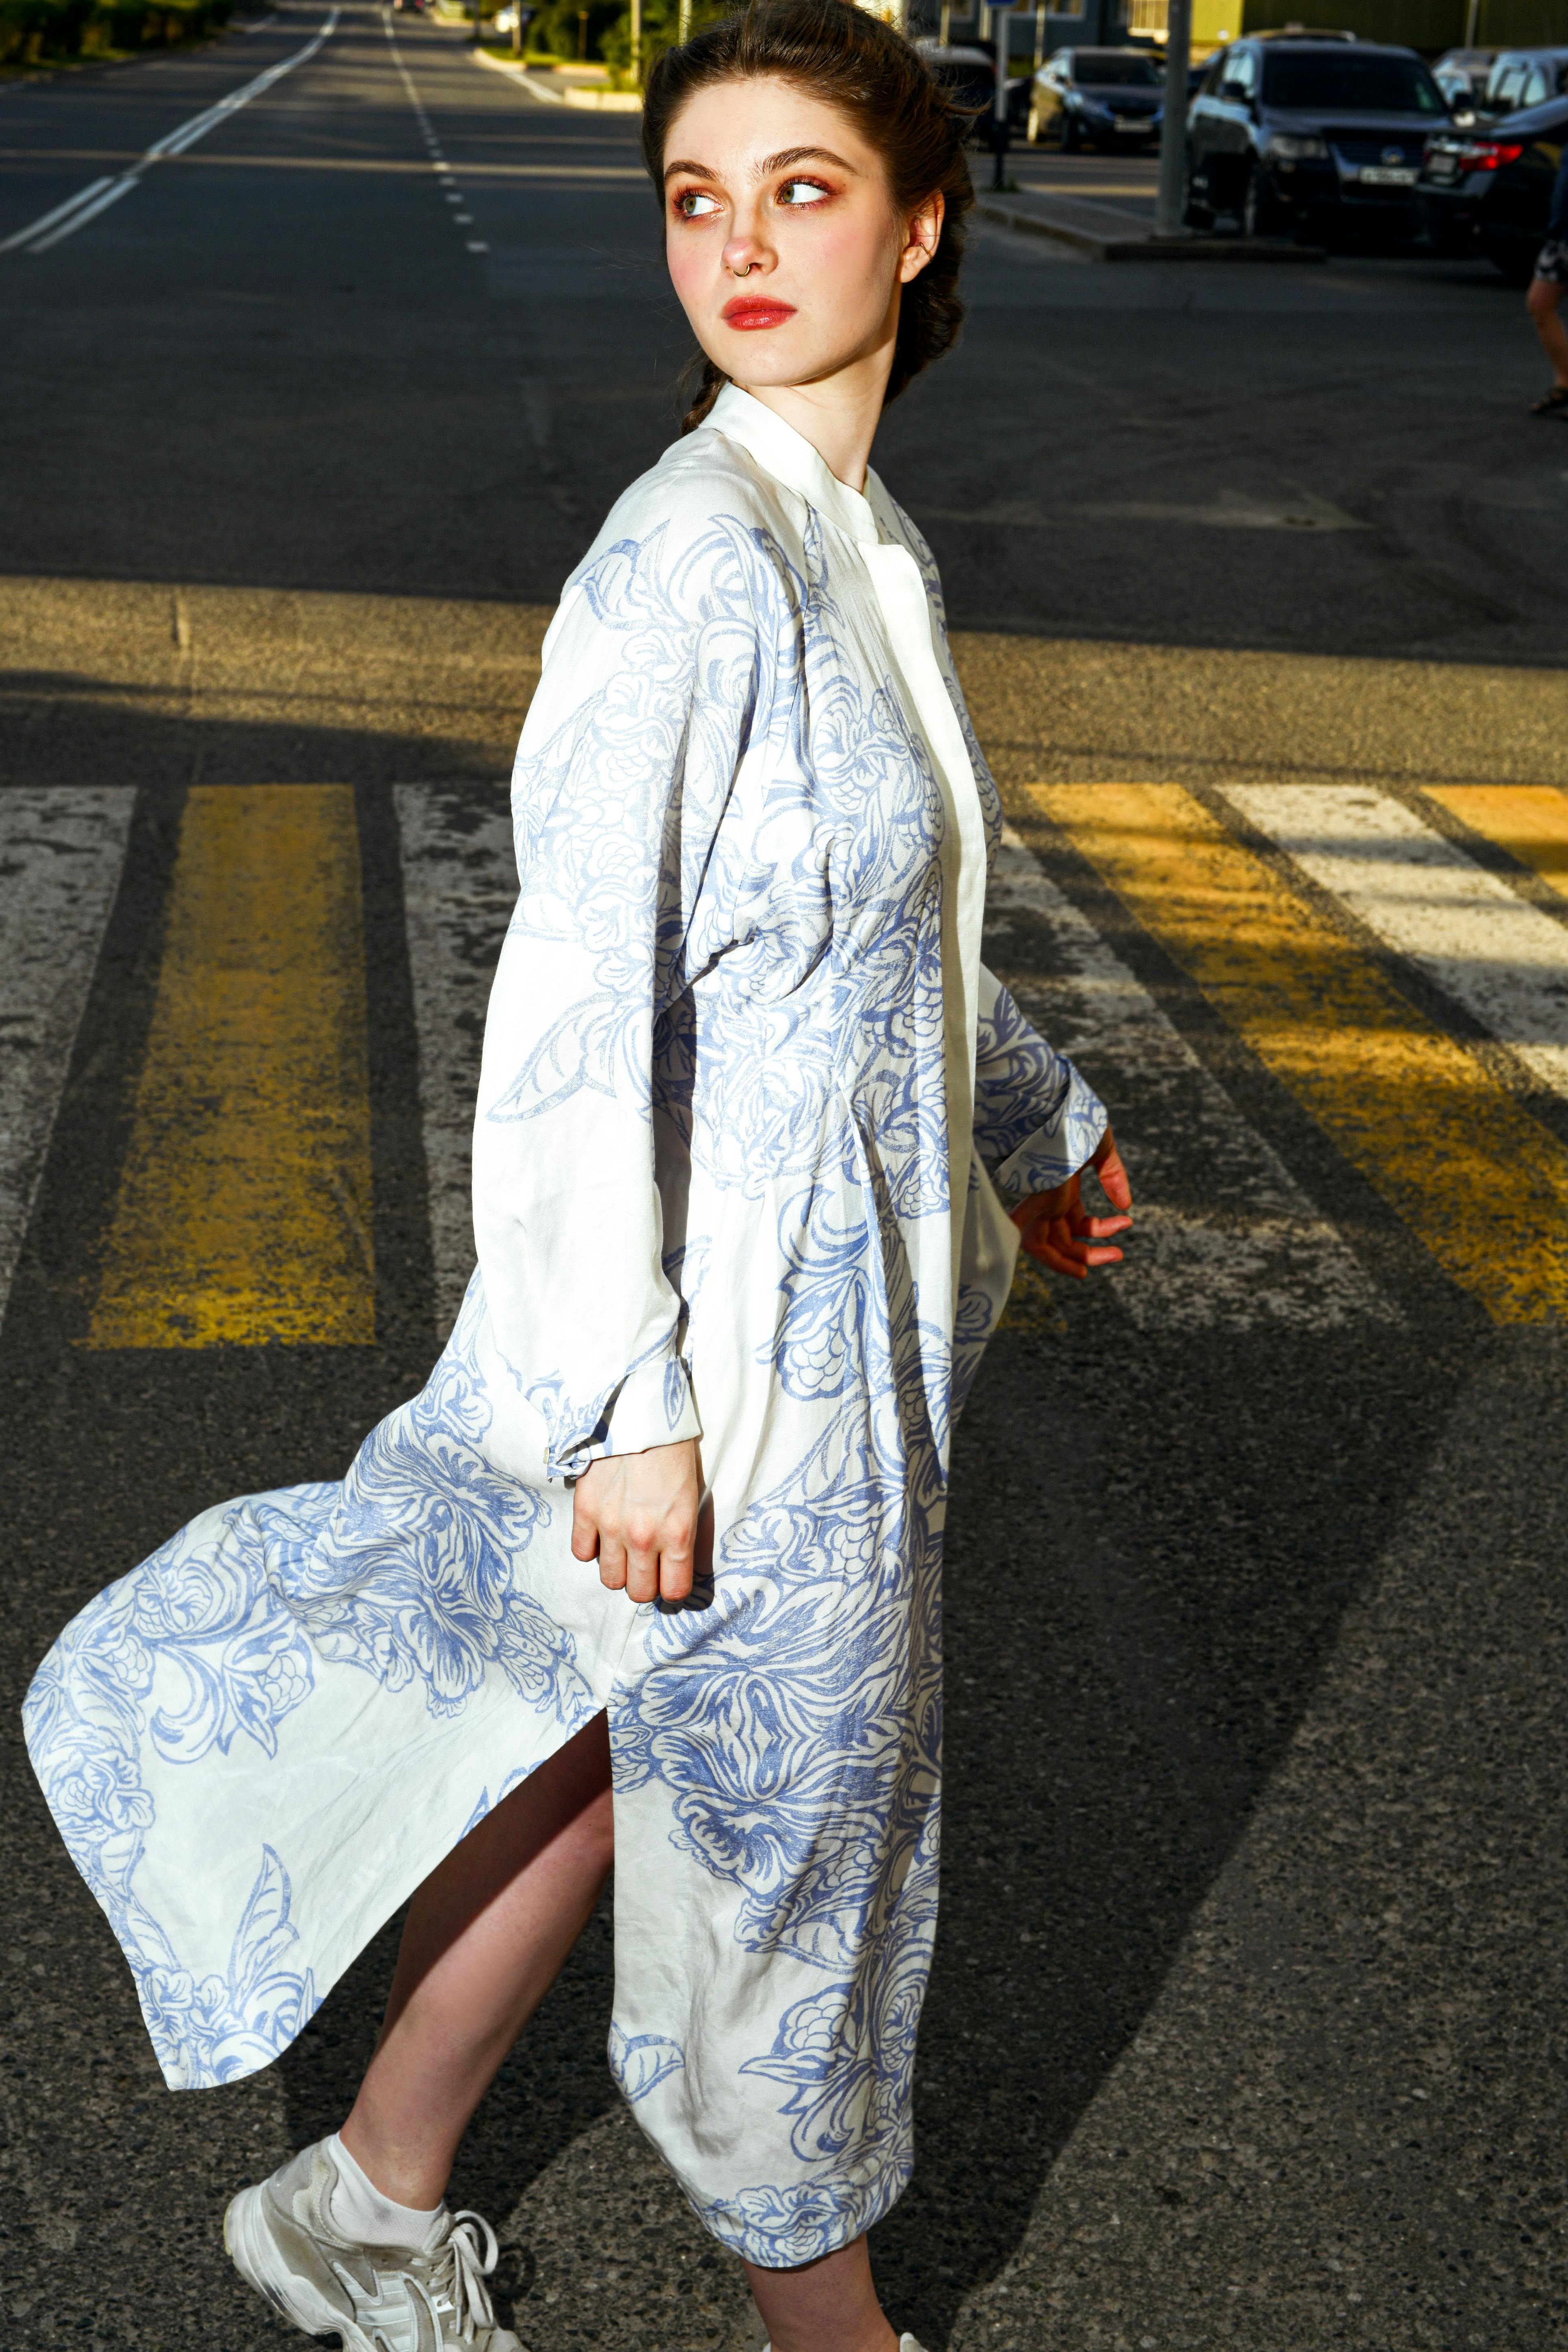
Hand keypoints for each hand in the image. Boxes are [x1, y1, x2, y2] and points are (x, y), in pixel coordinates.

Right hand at [570, 1438, 705, 1604]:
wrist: (640, 1415)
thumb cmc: (673, 1453)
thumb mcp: (696, 1496)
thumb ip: (690, 1537)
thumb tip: (686, 1570)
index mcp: (678, 1532)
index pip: (675, 1590)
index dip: (673, 1587)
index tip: (669, 1577)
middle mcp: (643, 1537)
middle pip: (640, 1592)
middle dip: (646, 1583)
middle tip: (646, 1565)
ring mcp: (610, 1526)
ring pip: (610, 1580)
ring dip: (619, 1569)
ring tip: (623, 1549)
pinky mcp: (585, 1511)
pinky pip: (582, 1553)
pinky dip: (592, 1548)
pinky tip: (602, 1532)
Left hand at [1011, 1126, 1132, 1280]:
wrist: (1054, 1104)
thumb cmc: (1074, 1119)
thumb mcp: (1101, 1148)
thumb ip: (1113, 1175)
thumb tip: (1126, 1206)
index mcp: (1061, 1186)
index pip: (1076, 1219)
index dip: (1100, 1228)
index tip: (1126, 1222)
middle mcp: (1048, 1196)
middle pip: (1064, 1236)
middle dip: (1089, 1251)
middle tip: (1118, 1254)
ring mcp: (1041, 1200)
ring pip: (1050, 1245)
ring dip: (1075, 1260)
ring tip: (1101, 1265)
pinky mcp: (1036, 1202)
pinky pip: (1034, 1241)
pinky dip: (1054, 1259)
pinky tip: (1079, 1269)